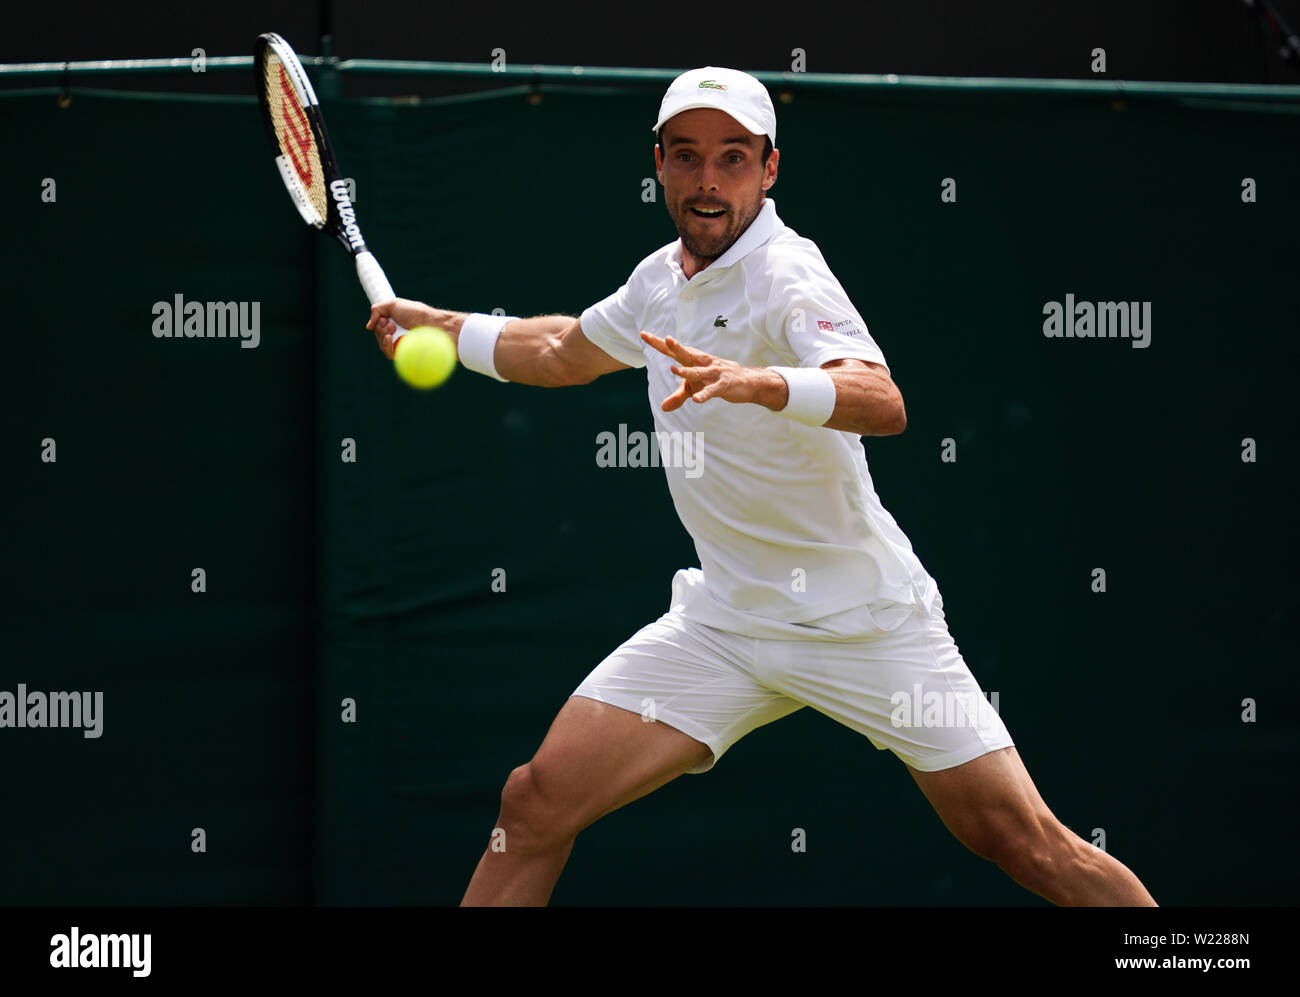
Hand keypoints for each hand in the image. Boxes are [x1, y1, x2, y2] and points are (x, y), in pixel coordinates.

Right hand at [366, 300, 467, 358]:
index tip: (384, 319)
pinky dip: (386, 346)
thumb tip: (368, 327)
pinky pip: (389, 354)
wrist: (433, 325)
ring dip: (383, 336)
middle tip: (390, 324)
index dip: (378, 324)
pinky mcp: (404, 354)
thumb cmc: (417, 313)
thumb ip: (377, 311)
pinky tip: (390, 338)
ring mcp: (401, 345)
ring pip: (382, 346)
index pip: (379, 328)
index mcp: (395, 323)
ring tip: (392, 329)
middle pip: (379, 336)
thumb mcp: (393, 304)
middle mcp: (398, 334)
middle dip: (380, 329)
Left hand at [640, 331, 784, 411]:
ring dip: (687, 371)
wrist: (747, 383)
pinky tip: (697, 400)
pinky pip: (713, 390)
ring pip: (698, 372)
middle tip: (666, 339)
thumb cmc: (717, 381)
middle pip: (686, 354)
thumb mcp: (696, 389)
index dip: (659, 343)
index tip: (643, 334)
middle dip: (675, 347)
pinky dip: (705, 394)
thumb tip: (663, 408)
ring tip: (674, 369)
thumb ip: (678, 397)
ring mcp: (714, 373)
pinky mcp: (724, 385)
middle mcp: (703, 363)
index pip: (673, 351)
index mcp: (693, 361)